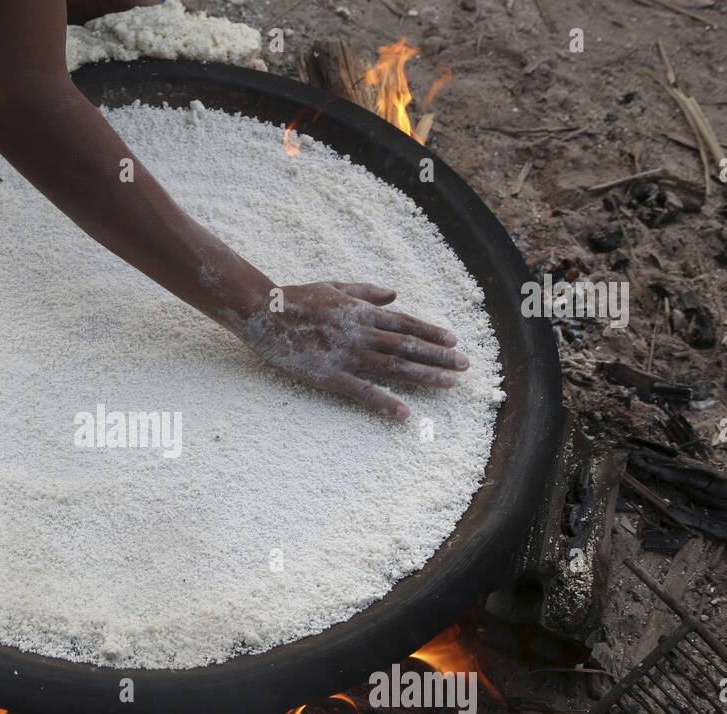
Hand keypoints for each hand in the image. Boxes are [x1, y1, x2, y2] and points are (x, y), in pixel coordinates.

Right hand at [241, 282, 469, 420]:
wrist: (261, 311)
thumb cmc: (296, 298)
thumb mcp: (334, 286)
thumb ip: (366, 291)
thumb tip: (396, 294)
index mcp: (361, 312)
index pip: (405, 323)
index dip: (432, 332)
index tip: (454, 341)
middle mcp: (360, 333)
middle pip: (408, 346)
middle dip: (439, 356)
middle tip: (465, 366)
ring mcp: (345, 355)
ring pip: (394, 367)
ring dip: (424, 376)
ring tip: (449, 384)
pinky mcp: (328, 375)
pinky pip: (362, 391)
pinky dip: (385, 402)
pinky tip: (405, 414)